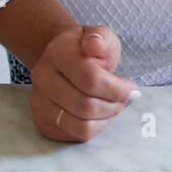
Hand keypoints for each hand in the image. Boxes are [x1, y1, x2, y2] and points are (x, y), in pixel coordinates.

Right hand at [29, 25, 138, 142]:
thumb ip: (101, 38)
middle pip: (86, 105)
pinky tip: (100, 114)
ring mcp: (39, 102)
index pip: (90, 79)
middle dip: (114, 105)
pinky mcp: (42, 122)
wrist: (61, 59)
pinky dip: (95, 128)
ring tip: (113, 106)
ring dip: (106, 119)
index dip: (116, 88)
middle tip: (124, 99)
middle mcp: (42, 78)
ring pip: (81, 125)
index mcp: (57, 53)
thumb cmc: (86, 49)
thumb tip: (94, 44)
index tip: (132, 89)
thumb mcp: (99, 35)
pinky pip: (76, 135)